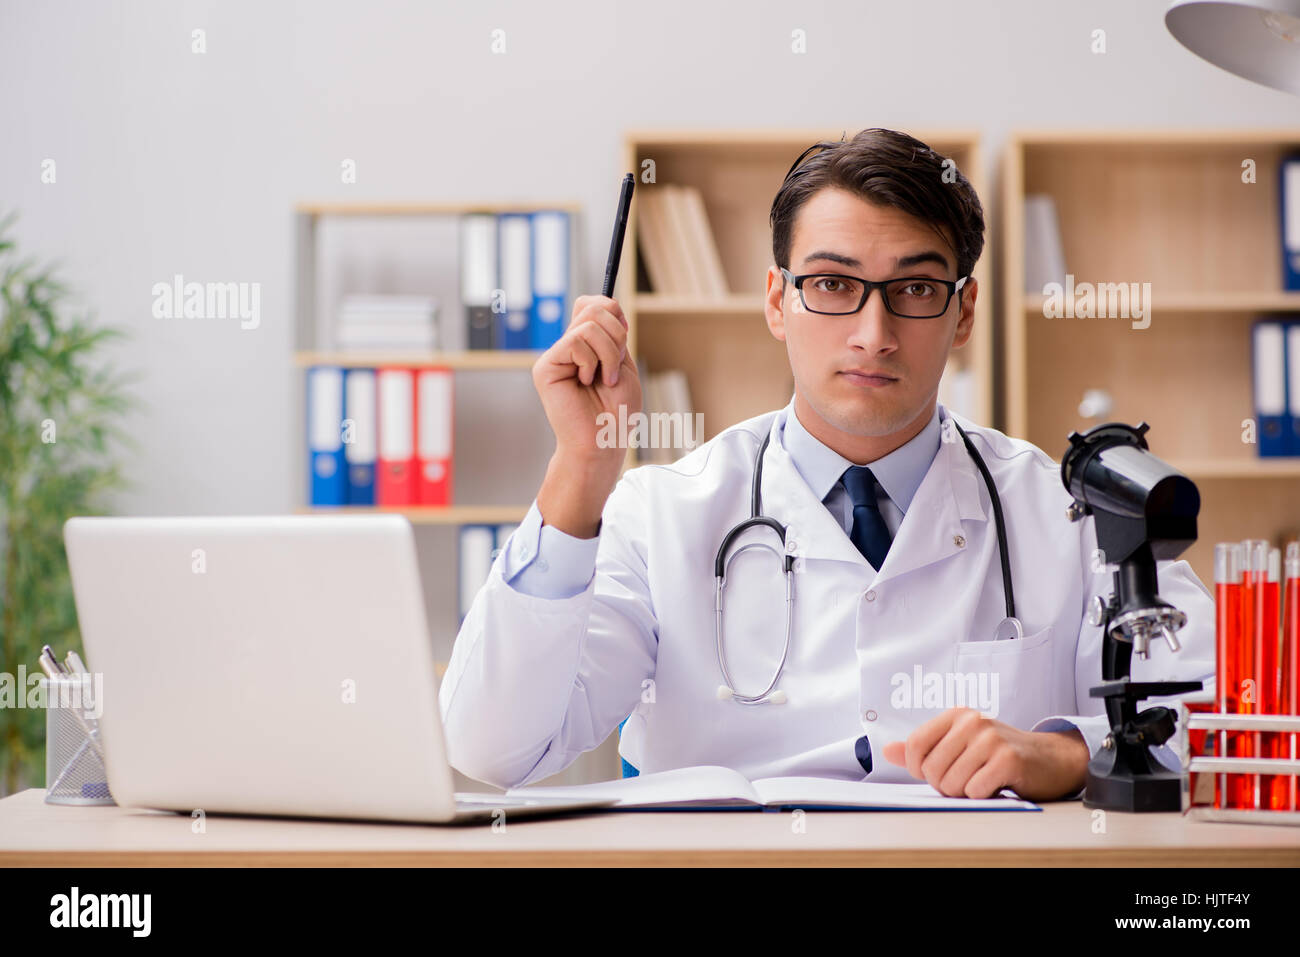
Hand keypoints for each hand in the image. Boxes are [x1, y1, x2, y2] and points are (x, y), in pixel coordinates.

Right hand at [532, 295, 641, 536]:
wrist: (604, 443)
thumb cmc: (616, 412)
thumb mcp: (623, 364)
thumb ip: (613, 333)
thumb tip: (603, 302)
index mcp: (586, 345)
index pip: (595, 303)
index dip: (614, 313)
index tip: (623, 342)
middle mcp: (568, 347)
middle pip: (594, 307)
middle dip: (617, 337)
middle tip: (614, 369)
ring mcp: (555, 356)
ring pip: (589, 325)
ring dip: (609, 354)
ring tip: (603, 381)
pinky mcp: (545, 367)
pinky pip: (576, 342)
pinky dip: (592, 363)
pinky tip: (586, 383)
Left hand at [881, 708, 1089, 800]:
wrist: (1049, 759)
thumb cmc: (999, 753)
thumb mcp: (959, 743)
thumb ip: (924, 748)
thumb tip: (887, 751)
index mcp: (956, 715)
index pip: (916, 744)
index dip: (917, 768)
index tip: (932, 774)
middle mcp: (972, 721)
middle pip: (932, 769)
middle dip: (944, 784)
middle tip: (966, 779)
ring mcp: (990, 739)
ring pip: (952, 783)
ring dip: (964, 792)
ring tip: (981, 781)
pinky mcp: (1008, 759)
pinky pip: (975, 791)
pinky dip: (982, 796)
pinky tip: (996, 785)